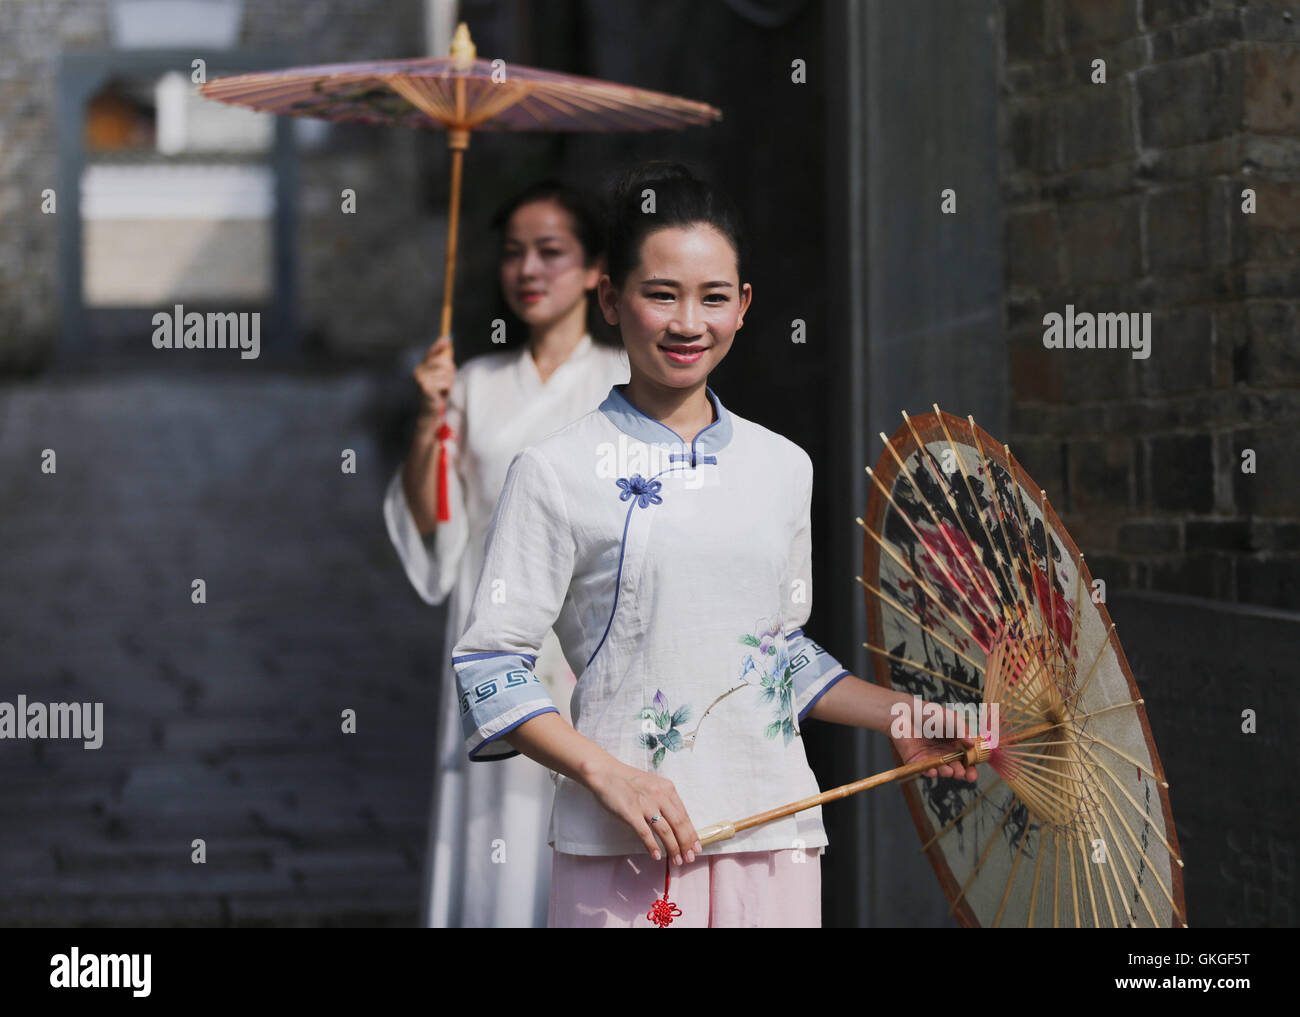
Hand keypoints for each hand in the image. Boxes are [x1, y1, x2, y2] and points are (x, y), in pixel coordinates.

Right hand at [413, 335, 454, 415]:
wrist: (432, 410)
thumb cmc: (438, 392)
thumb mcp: (442, 375)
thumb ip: (444, 361)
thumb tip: (448, 345)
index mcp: (422, 366)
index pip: (431, 352)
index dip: (439, 345)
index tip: (448, 338)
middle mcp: (418, 370)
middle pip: (442, 361)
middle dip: (450, 370)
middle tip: (449, 379)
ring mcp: (421, 379)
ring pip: (445, 373)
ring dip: (450, 382)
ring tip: (444, 389)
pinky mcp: (425, 387)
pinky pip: (444, 382)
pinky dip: (447, 389)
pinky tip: (442, 394)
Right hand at [584, 759, 701, 864]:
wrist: (605, 773)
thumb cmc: (628, 780)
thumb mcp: (653, 785)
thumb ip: (665, 800)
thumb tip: (676, 823)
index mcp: (667, 789)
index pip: (685, 815)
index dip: (692, 834)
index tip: (697, 847)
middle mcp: (660, 796)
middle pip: (679, 824)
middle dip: (686, 844)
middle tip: (690, 858)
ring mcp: (645, 804)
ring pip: (665, 831)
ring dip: (673, 848)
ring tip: (676, 861)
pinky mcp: (631, 812)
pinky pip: (645, 833)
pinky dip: (653, 846)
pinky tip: (657, 856)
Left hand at [893, 705, 978, 781]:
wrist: (905, 711)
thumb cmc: (929, 713)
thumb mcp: (949, 718)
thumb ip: (961, 729)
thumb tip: (972, 743)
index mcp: (956, 745)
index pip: (966, 759)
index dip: (971, 768)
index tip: (973, 774)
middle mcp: (945, 753)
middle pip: (956, 768)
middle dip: (960, 773)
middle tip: (962, 773)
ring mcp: (931, 758)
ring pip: (941, 769)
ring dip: (946, 772)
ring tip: (949, 771)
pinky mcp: (917, 760)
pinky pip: (924, 769)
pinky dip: (929, 772)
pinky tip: (933, 771)